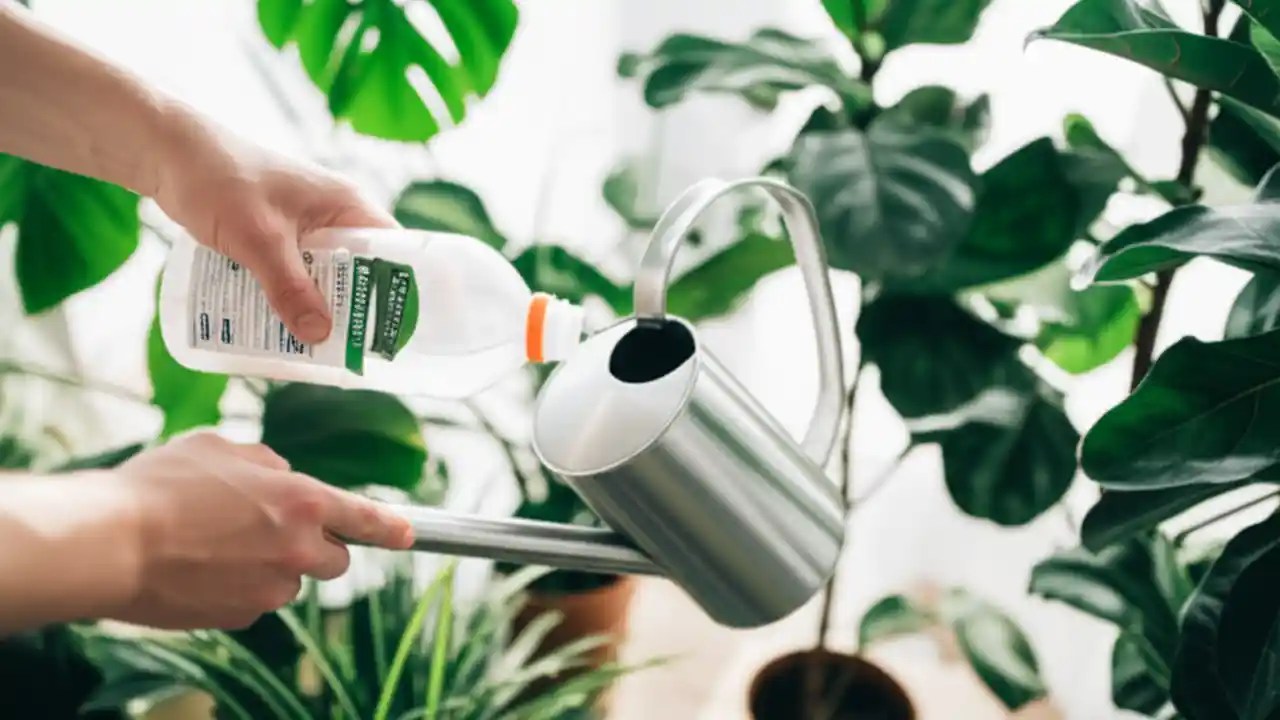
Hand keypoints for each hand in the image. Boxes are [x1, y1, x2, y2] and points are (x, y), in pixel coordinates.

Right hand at [108, 432, 412, 629]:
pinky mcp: (240, 618)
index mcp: (301, 501)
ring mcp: (269, 590)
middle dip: (316, 547)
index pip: (363, 518)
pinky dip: (238, 588)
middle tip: (273, 529)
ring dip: (271, 566)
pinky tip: (201, 569)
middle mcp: (297, 550)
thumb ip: (266, 463)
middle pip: (335, 560)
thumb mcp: (221, 447)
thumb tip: (280, 475)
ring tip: (217, 545)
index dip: (389, 527)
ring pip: (289, 581)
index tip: (407, 534)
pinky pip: (254, 602)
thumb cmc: (161, 486)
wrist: (111, 543)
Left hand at [153, 109, 397, 343]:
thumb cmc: (219, 180)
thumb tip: (320, 336)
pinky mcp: (277, 237)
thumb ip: (289, 288)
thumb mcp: (259, 240)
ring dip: (321, 308)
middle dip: (357, 309)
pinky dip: (294, 299)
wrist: (166, 154)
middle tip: (357, 350)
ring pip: (326, 277)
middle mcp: (332, 216)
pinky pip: (297, 275)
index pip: (395, 248)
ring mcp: (304, 227)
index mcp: (346, 204)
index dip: (402, 287)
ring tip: (321, 349)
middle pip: (361, 270)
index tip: (400, 327)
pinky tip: (284, 327)